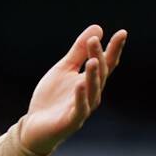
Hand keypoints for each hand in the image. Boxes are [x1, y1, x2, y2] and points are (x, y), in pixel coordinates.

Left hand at [19, 25, 126, 155]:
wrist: (33, 127)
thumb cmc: (51, 99)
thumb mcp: (63, 70)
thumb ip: (78, 52)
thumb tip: (97, 28)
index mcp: (90, 81)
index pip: (107, 63)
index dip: (114, 49)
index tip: (122, 33)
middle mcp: (91, 95)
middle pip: (100, 74)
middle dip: (98, 57)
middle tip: (93, 40)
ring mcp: (82, 109)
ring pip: (92, 91)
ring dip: (93, 76)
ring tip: (93, 60)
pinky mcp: (71, 122)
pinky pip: (79, 109)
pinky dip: (80, 97)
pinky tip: (79, 85)